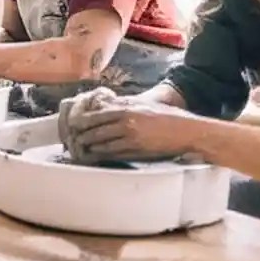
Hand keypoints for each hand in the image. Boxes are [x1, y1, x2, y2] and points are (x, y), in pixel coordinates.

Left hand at [62, 90, 196, 162]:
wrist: (186, 131)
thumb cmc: (166, 116)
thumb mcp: (143, 105)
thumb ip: (124, 106)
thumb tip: (104, 106)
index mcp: (127, 107)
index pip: (97, 113)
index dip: (82, 120)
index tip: (73, 124)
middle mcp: (126, 120)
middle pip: (95, 128)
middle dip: (82, 134)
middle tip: (73, 139)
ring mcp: (130, 135)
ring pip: (101, 142)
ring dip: (90, 146)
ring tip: (81, 148)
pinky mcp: (136, 149)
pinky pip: (113, 153)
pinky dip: (102, 154)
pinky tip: (96, 155)